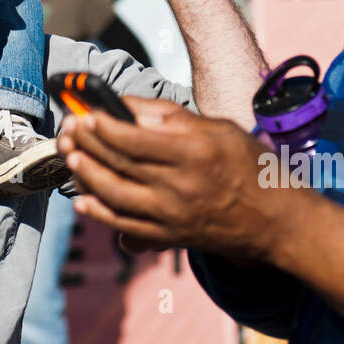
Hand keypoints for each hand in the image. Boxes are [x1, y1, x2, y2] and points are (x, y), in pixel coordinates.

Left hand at [56, 97, 278, 258]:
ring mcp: (173, 216)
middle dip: (88, 144)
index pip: (135, 138)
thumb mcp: (218, 129)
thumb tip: (129, 106)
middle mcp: (180, 186)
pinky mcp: (170, 237)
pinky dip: (100, 214)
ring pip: (116, 195)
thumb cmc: (249, 165)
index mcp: (194, 153)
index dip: (103, 125)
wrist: (275, 220)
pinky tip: (82, 200)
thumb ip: (172, 117)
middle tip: (68, 127)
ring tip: (71, 155)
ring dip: (87, 175)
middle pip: (120, 163)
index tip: (84, 112)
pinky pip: (126, 227)